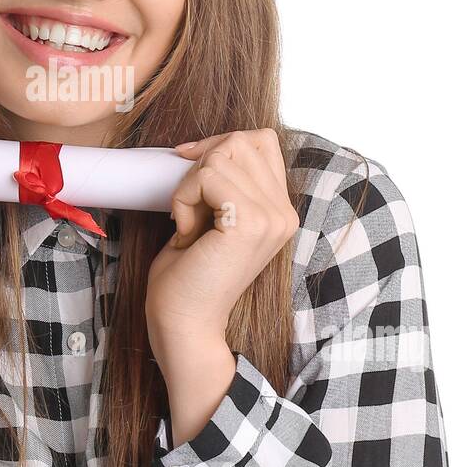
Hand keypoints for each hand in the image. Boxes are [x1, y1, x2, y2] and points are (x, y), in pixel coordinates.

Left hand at [145, 129, 298, 369]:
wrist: (185, 325)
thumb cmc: (188, 275)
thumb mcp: (213, 217)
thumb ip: (224, 182)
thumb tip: (208, 145)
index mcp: (281, 210)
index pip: (261, 141)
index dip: (220, 144)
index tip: (190, 168)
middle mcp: (284, 212)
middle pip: (241, 141)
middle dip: (201, 163)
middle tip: (188, 208)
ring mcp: (271, 217)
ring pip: (220, 156)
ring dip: (187, 186)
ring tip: (188, 226)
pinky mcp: (248, 224)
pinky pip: (205, 177)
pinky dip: (182, 197)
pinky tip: (185, 233)